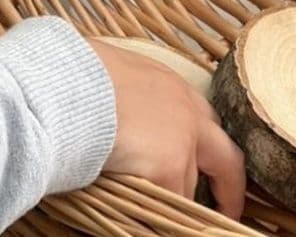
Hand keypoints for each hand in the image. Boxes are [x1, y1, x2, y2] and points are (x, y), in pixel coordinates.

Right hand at [87, 40, 245, 219]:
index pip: (203, 117)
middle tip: (228, 210)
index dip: (205, 144)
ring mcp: (182, 143)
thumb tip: (112, 112)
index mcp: (170, 85)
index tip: (209, 163)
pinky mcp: (168, 168)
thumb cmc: (73, 73)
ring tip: (151, 214)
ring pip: (187, 189)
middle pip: (226, 157)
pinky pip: (166, 208)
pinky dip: (153, 218)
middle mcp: (186, 113)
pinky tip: (138, 223)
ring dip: (171, 201)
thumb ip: (126, 93)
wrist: (65, 84)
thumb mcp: (109, 72)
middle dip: (230, 188)